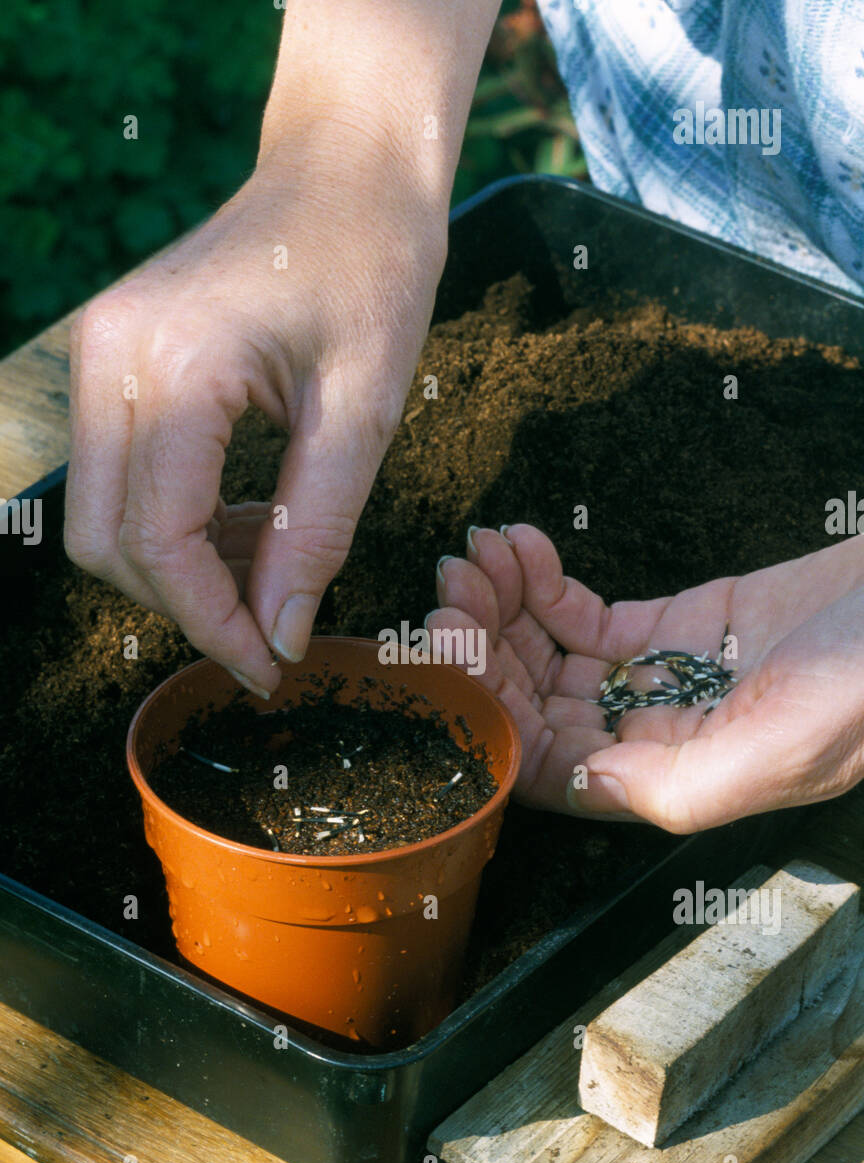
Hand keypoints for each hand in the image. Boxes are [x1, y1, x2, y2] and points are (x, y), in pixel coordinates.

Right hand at [64, 0, 501, 697]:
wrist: (344, 171)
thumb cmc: (372, 270)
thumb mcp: (364, 409)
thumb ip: (315, 529)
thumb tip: (280, 635)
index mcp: (172, 365)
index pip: (160, 541)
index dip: (214, 623)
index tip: (272, 667)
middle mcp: (107, 358)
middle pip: (108, 542)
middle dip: (187, 604)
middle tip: (272, 628)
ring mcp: (97, 353)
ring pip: (102, 517)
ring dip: (177, 566)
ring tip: (269, 562)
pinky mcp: (110, 358)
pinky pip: (118, 477)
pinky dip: (172, 523)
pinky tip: (247, 517)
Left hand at [428, 523, 863, 831]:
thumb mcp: (785, 747)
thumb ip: (677, 783)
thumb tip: (579, 781)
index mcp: (671, 783)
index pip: (543, 766)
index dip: (487, 711)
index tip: (451, 646)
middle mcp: (656, 739)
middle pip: (535, 706)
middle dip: (482, 648)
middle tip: (449, 584)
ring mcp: (663, 679)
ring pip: (552, 657)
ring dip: (503, 608)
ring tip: (477, 553)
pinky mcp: (681, 624)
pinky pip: (591, 615)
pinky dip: (547, 584)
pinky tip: (523, 546)